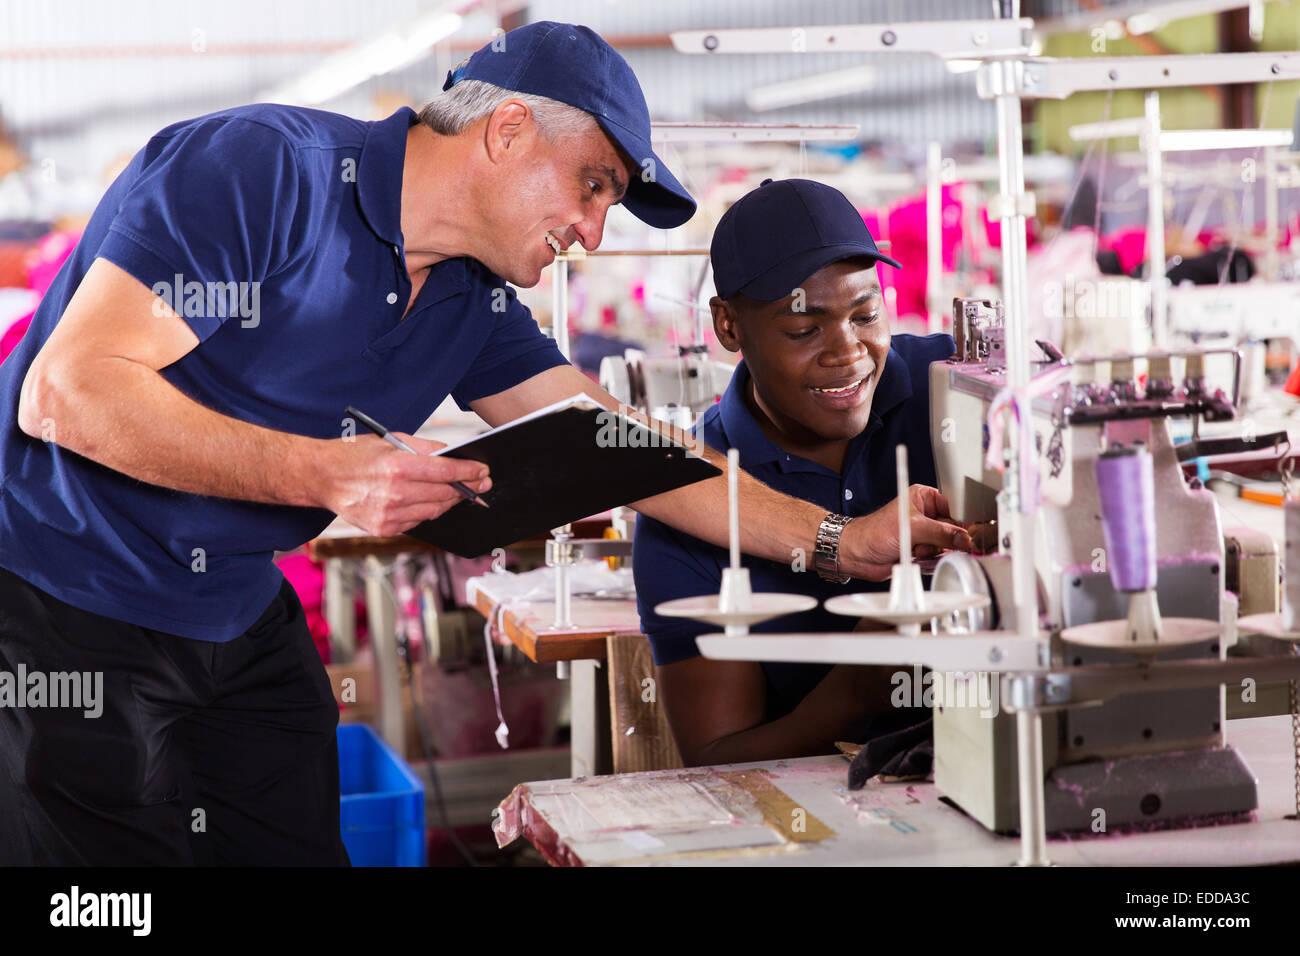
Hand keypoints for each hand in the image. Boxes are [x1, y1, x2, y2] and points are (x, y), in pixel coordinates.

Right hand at [320, 433, 491, 536]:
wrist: (321, 477)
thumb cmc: (355, 455)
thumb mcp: (390, 440)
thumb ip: (425, 448)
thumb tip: (453, 453)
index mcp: (397, 467)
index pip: (445, 471)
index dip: (469, 471)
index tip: (483, 472)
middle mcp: (394, 493)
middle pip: (444, 493)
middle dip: (467, 487)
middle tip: (481, 483)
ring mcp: (389, 515)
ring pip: (435, 510)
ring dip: (451, 500)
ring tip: (461, 492)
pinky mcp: (385, 528)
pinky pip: (418, 520)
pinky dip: (428, 510)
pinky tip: (431, 500)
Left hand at [840, 484, 971, 580]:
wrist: (859, 555)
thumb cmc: (874, 533)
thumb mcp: (912, 528)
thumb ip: (941, 532)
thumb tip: (963, 538)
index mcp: (924, 498)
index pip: (955, 506)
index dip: (961, 520)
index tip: (964, 532)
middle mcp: (927, 514)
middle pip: (954, 528)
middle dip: (943, 539)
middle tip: (928, 541)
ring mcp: (925, 534)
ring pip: (947, 545)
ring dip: (933, 550)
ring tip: (916, 548)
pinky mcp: (923, 550)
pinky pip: (938, 557)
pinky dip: (929, 560)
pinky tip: (914, 556)